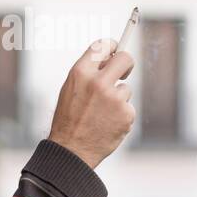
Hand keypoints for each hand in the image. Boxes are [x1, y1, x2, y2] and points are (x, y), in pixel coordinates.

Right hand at [47, 37, 135, 169]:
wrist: (71, 151)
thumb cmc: (68, 120)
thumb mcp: (70, 90)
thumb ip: (88, 73)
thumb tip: (110, 60)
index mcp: (80, 73)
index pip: (102, 45)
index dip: (112, 45)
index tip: (116, 48)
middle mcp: (98, 82)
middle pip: (125, 58)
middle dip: (127, 63)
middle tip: (124, 72)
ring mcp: (114, 98)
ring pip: (126, 89)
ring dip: (118, 99)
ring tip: (102, 114)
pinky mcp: (126, 114)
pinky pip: (128, 108)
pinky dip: (121, 116)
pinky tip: (107, 124)